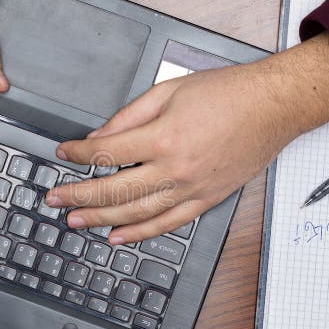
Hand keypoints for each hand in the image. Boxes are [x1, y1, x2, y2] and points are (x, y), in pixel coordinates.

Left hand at [45, 32, 328, 243]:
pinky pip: (168, 224)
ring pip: (137, 213)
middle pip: (115, 190)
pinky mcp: (206, 199)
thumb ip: (129, 116)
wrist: (274, 106)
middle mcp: (176, 168)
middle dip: (79, 195)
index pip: (106, 153)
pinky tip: (118, 237)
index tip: (62, 154)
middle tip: (55, 199)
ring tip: (75, 221)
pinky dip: (140, 233)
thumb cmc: (227, 94)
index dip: (78, 155)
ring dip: (102, 219)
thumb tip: (99, 136)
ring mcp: (192, 188)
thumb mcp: (169, 90)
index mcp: (163, 136)